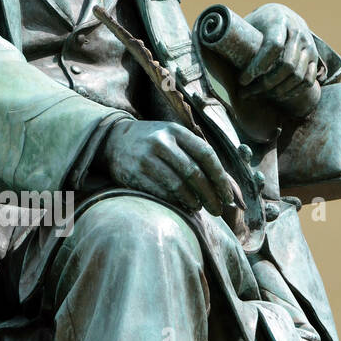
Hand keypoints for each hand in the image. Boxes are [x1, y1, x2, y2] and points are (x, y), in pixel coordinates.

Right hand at [102, 120, 233, 217]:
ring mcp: (146, 158)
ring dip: (192, 201)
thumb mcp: (173, 137)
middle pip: (194, 173)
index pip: (206, 154)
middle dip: (210, 195)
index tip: (227, 196)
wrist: (113, 140)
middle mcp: (161, 141)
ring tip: (198, 207)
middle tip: (218, 210)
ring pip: (177, 186)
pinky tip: (182, 206)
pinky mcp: (134, 173)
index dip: (220, 178)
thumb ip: (196, 155)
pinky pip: (161, 193)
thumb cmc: (153, 142)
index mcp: (176, 131)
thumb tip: (226, 185)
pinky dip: (175, 203)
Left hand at [239, 3, 320, 109]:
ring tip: (259, 96)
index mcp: (279, 20)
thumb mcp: (247, 23)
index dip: (258, 67)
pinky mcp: (315, 57)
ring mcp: (309, 45)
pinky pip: (308, 80)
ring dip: (278, 91)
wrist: (283, 15)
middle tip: (246, 93)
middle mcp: (298, 31)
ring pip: (298, 75)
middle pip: (287, 65)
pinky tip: (278, 97)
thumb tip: (205, 44)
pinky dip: (294, 92)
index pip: (273, 46)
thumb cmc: (258, 23)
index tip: (242, 80)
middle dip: (265, 84)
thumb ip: (232, 34)